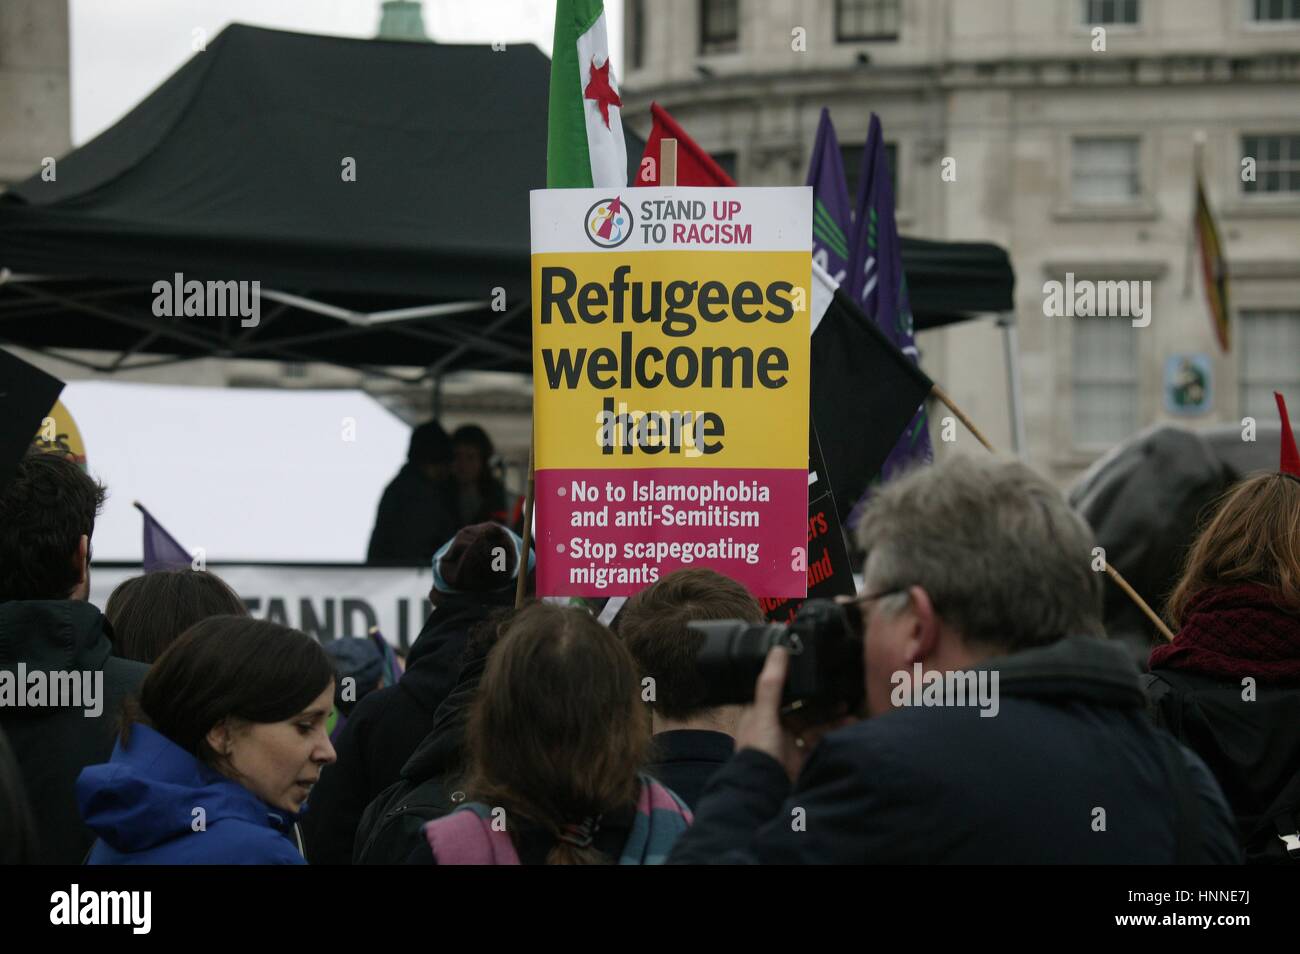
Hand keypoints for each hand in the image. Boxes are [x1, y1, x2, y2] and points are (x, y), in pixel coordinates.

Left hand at [734, 647, 851, 781]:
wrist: (765, 791)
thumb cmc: (758, 752)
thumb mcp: (764, 712)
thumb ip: (772, 683)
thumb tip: (779, 649)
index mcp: (760, 714)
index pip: (781, 691)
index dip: (798, 682)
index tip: (817, 672)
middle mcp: (774, 727)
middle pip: (801, 708)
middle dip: (821, 702)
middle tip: (840, 693)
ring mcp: (788, 744)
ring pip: (813, 724)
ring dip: (830, 717)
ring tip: (848, 710)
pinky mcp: (802, 759)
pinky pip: (821, 742)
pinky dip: (834, 734)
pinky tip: (847, 727)